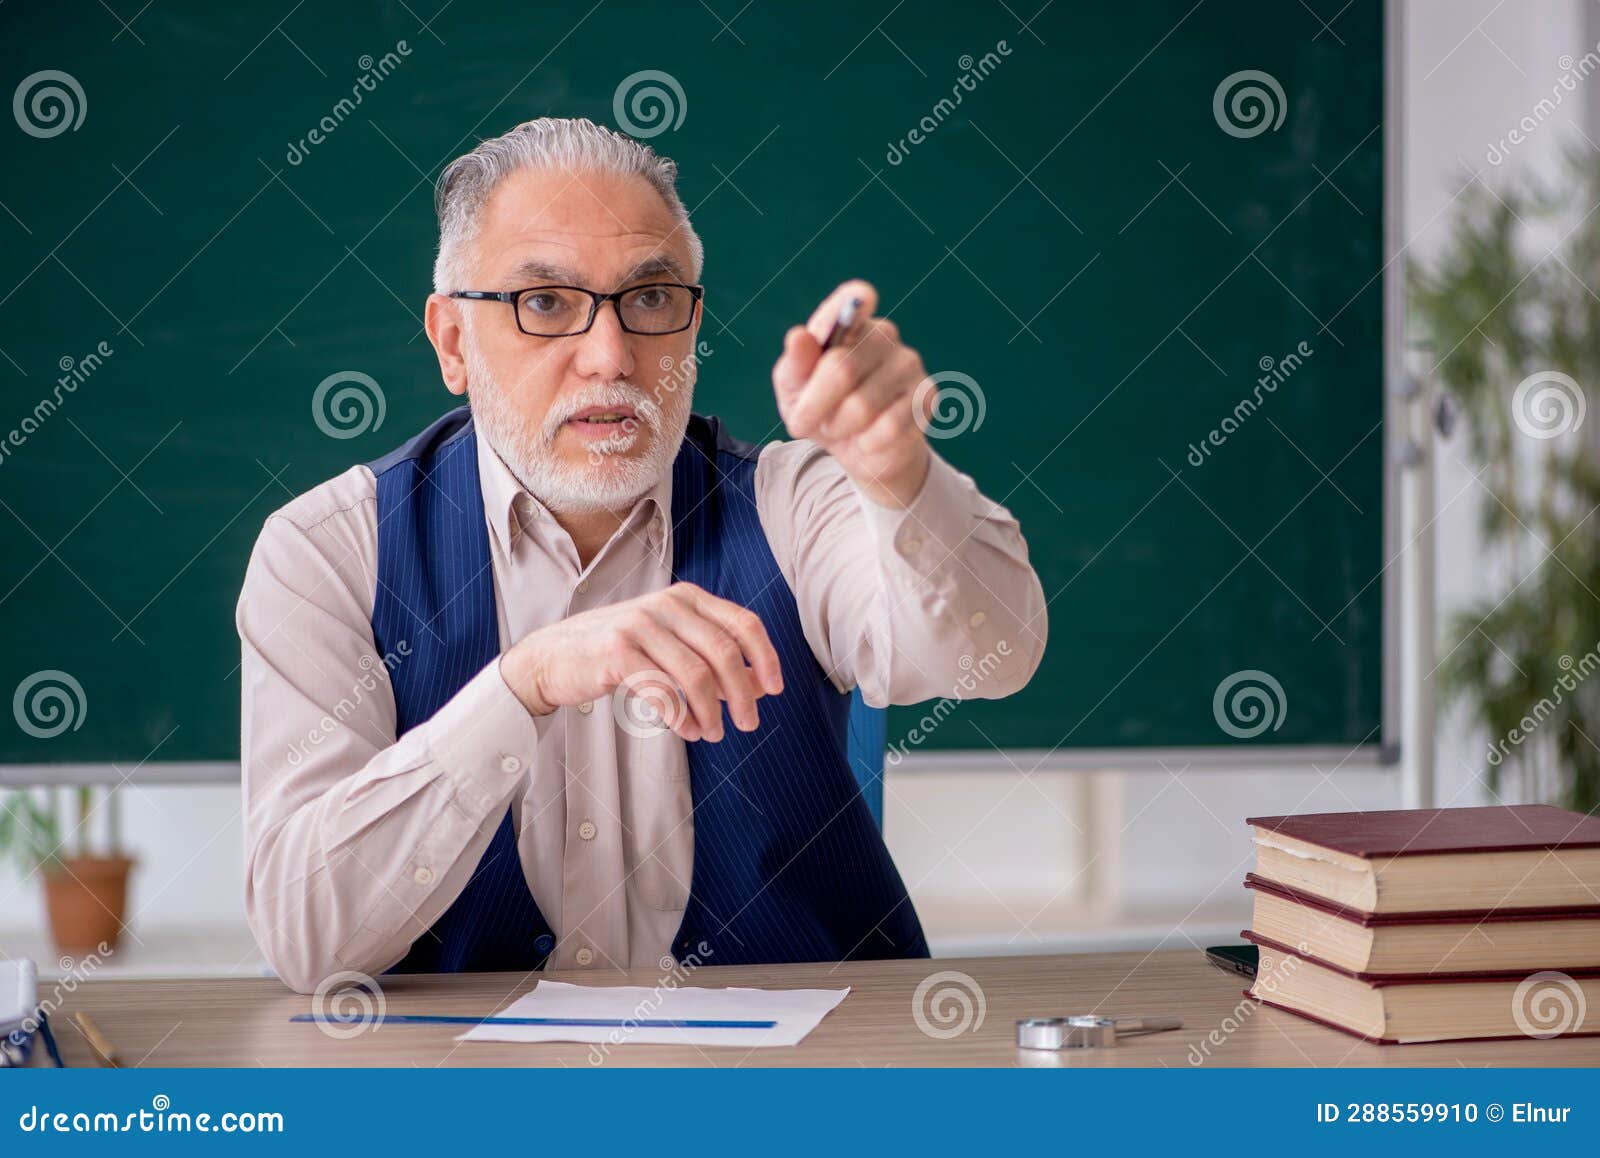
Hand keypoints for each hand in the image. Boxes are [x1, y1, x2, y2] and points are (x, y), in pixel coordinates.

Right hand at [498, 582, 783, 741]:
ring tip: (713, 734)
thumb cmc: (619, 655)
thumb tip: (760, 684)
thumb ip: (712, 660)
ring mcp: (639, 624)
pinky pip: (662, 689)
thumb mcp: (671, 647)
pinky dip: (681, 716)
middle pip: (724, 651)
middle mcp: (666, 603)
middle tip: (749, 724)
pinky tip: (687, 730)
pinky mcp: (615, 651)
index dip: (765, 657)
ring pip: (695, 674)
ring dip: (712, 712)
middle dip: (743, 693)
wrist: (553, 657)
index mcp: (686, 597)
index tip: (776, 690)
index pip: (743, 622)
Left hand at [772, 279, 932, 508]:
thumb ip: (794, 365)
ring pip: (861, 406)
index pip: (855, 299)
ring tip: (840, 428)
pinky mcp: (926, 397)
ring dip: (838, 428)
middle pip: (840, 369)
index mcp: (849, 324)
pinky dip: (867, 442)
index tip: (863, 300)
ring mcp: (909, 365)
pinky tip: (868, 439)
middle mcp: (883, 335)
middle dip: (814, 406)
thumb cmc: (823, 411)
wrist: (859, 452)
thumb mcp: (795, 391)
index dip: (856, 301)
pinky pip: (889, 427)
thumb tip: (798, 336)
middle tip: (804, 420)